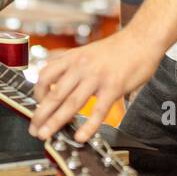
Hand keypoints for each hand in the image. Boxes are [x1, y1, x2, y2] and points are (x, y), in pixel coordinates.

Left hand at [30, 31, 160, 142]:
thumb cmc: (118, 48)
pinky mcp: (113, 87)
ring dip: (56, 122)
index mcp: (74, 57)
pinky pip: (98, 111)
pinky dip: (88, 126)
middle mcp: (81, 67)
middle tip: (34, 129)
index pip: (46, 75)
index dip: (37, 92)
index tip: (37, 104)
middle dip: (41, 114)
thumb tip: (59, 82)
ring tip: (46, 134)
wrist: (142, 38)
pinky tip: (81, 136)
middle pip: (55, 94)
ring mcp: (97, 77)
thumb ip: (74, 65)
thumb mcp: (88, 51)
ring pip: (71, 103)